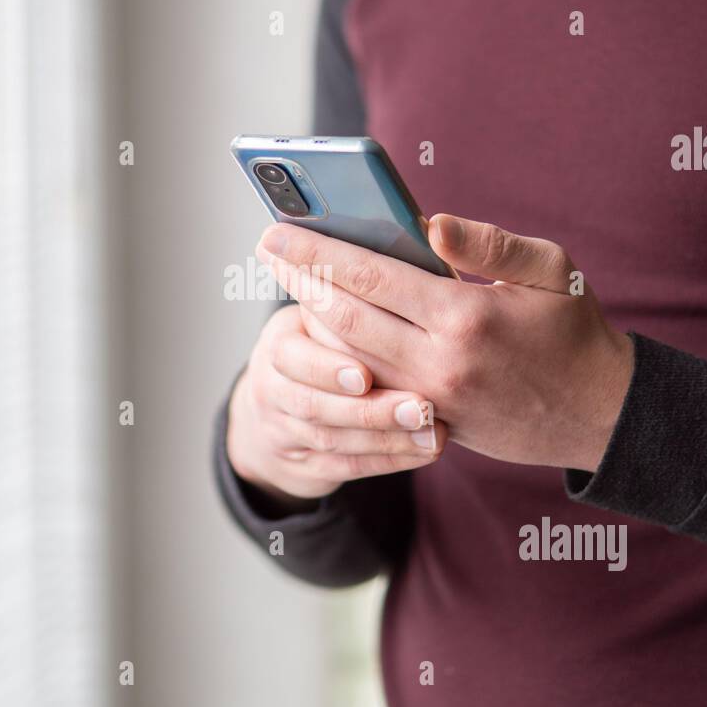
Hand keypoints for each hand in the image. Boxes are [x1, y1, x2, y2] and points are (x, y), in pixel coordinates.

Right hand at [225, 303, 447, 506]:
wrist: (278, 408)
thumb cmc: (325, 342)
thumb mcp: (322, 313)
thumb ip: (359, 288)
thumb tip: (428, 240)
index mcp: (280, 336)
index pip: (294, 348)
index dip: (330, 361)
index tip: (368, 372)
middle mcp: (271, 383)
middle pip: (312, 401)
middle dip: (367, 406)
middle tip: (420, 405)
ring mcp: (283, 428)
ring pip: (332, 438)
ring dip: (386, 437)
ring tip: (434, 432)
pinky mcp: (304, 463)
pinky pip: (347, 466)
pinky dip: (389, 460)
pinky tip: (427, 451)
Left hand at [256, 215, 634, 472]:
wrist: (600, 416)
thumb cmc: (574, 330)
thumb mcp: (552, 271)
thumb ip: (490, 243)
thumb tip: (429, 223)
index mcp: (465, 317)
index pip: (371, 276)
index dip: (318, 252)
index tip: (279, 230)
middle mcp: (438, 363)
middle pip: (345, 317)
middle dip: (300, 280)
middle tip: (265, 249)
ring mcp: (430, 399)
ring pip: (350, 355)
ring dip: (313, 317)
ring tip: (289, 280)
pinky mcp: (429, 422)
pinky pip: (370, 384)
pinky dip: (341, 354)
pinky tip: (324, 326)